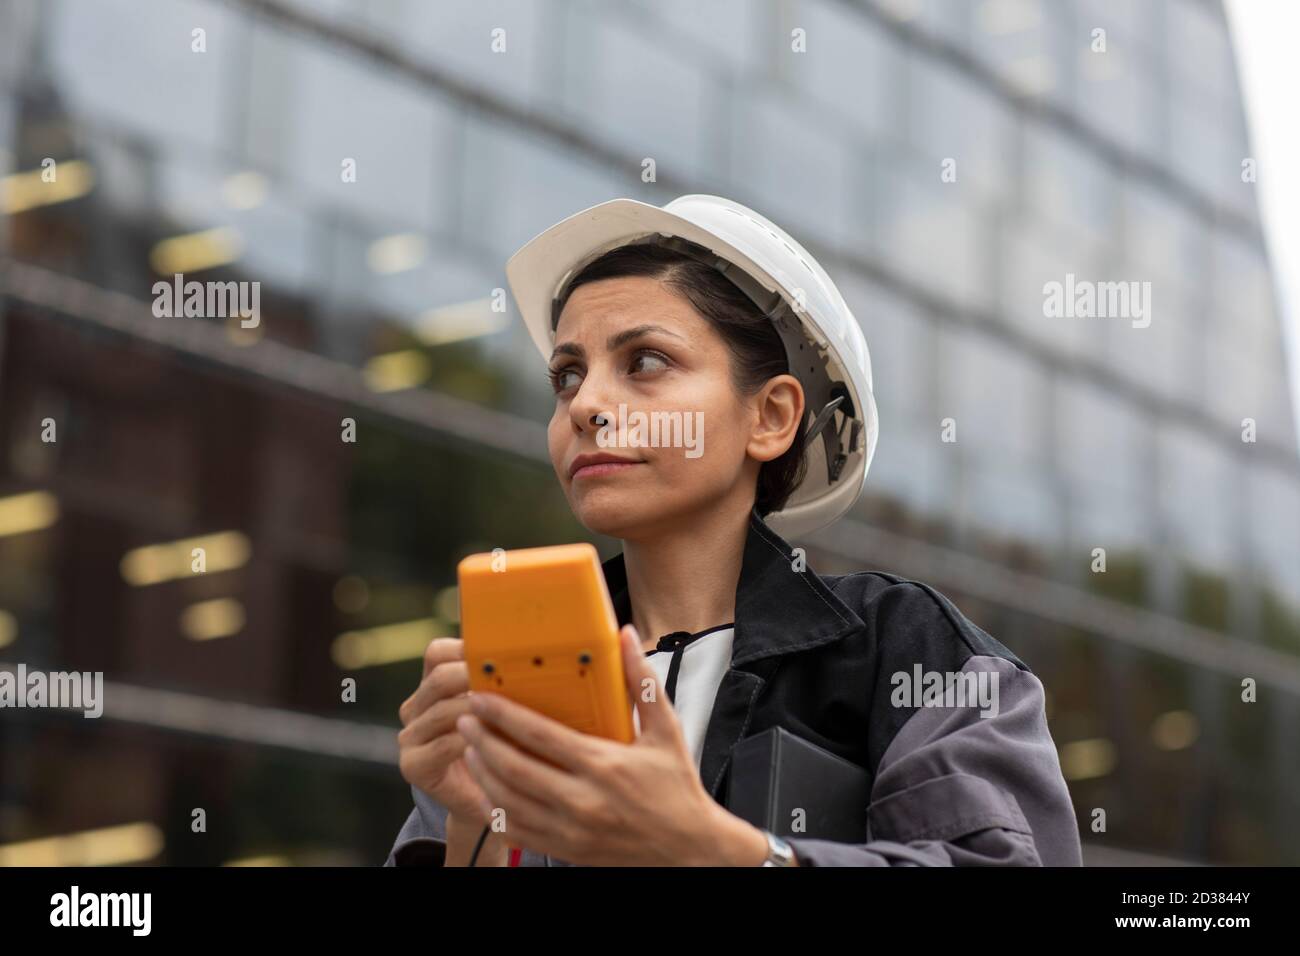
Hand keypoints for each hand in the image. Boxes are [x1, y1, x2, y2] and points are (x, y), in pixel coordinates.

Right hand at [396, 637, 493, 827]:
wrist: (486, 803)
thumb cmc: (502, 749)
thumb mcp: (501, 710)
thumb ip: (503, 685)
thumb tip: (534, 656)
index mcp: (432, 688)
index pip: (437, 654)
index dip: (464, 648)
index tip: (501, 653)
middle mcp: (415, 709)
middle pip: (438, 678)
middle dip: (474, 675)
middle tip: (510, 678)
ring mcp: (410, 738)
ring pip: (441, 710)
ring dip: (478, 709)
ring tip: (509, 709)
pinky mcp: (413, 766)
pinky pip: (442, 745)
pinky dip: (472, 740)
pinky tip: (497, 740)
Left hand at [455, 624, 769, 865]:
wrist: (690, 850)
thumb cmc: (677, 787)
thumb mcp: (666, 730)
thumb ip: (642, 681)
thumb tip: (627, 636)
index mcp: (604, 765)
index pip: (539, 735)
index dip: (503, 715)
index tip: (480, 698)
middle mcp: (583, 799)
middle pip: (514, 768)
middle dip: (482, 742)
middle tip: (464, 719)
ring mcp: (572, 830)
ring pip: (510, 802)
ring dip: (483, 774)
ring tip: (470, 750)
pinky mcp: (569, 851)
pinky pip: (520, 831)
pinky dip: (497, 810)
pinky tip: (488, 791)